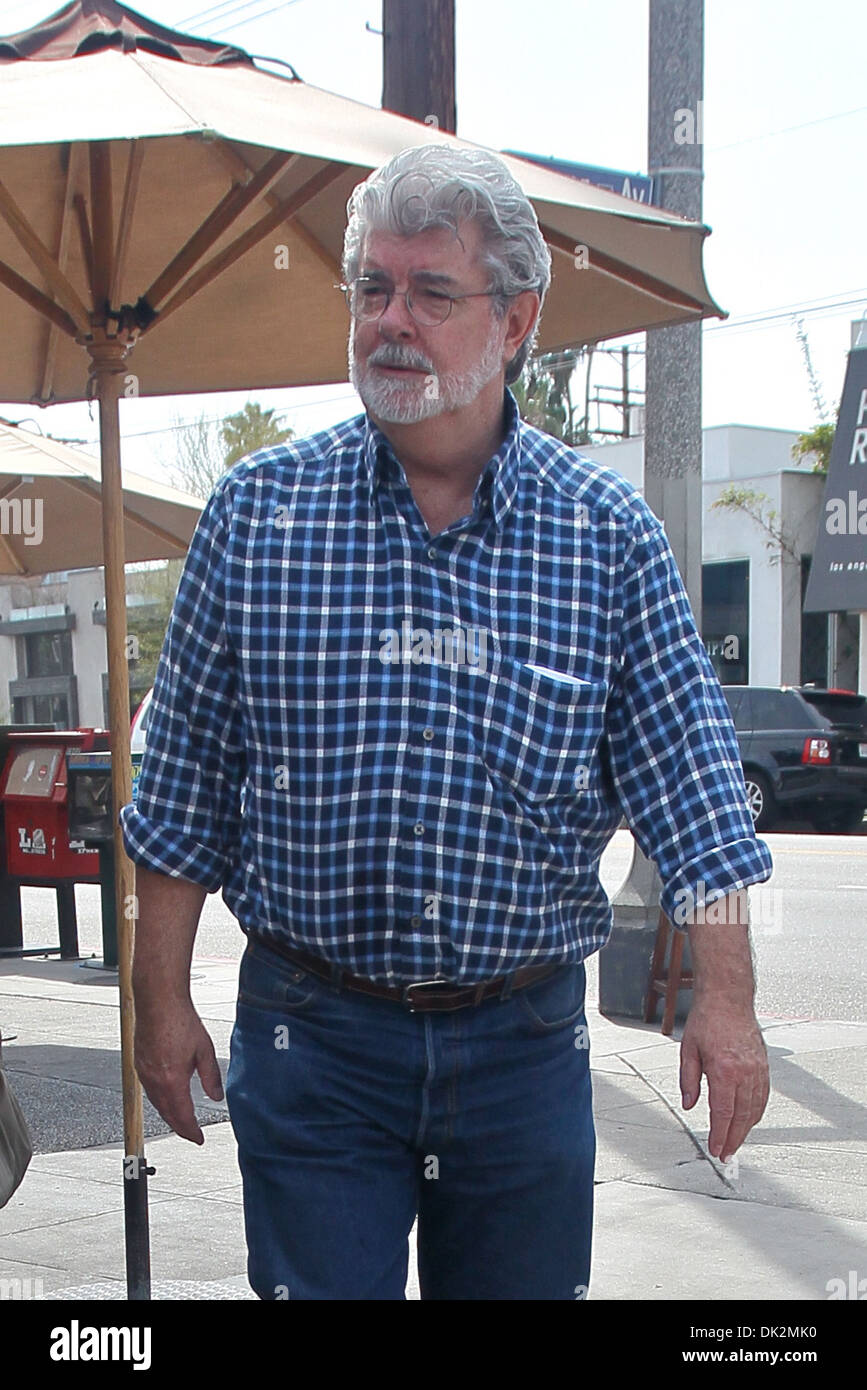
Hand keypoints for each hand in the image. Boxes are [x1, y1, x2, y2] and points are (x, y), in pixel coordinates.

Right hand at [134, 999, 223, 1144]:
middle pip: (167, 1114)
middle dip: (180, 1127)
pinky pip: (150, 1091)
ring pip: (156, 1104)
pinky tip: (167, 1097)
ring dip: (169, 1115)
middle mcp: (154, 1080)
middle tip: (190, 1134)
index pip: (182, 1116)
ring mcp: (144, 1072)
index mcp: (172, 1080)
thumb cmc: (180, 1020)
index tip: (198, 1138)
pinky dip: (160, 1100)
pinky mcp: (139, 1063)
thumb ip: (211, 1077)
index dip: (191, 1131)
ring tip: (181, 1120)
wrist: (158, 1001)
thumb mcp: (205, 1050)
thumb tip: (216, 1096)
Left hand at [679, 999, 768, 1161]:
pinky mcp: (764, 1066)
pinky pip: (763, 1097)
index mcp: (724, 1071)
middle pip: (742, 1117)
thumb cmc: (708, 1020)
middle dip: (733, 1139)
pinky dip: (756, 1113)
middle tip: (726, 1155)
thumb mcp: (688, 1050)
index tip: (716, 1150)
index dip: (720, 1135)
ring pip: (755, 1109)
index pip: (723, 1113)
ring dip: (746, 1129)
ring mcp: (758, 1070)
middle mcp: (745, 1073)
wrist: (729, 999)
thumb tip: (689, 1105)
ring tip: (735, 1142)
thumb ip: (689, 1081)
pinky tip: (749, 1120)